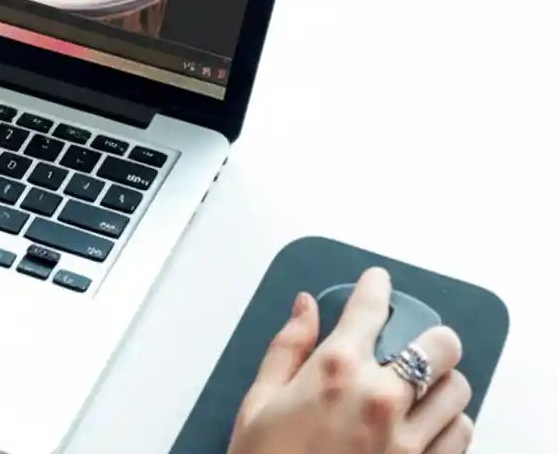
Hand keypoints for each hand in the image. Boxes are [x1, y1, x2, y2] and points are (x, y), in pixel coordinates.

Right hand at [229, 268, 474, 453]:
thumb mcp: (257, 403)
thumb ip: (286, 349)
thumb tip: (304, 308)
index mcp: (335, 370)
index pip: (371, 307)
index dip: (377, 286)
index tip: (378, 283)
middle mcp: (380, 397)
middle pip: (440, 345)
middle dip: (428, 338)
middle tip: (411, 344)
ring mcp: (409, 438)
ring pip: (458, 391)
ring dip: (441, 384)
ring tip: (419, 390)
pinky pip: (462, 434)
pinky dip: (450, 424)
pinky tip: (426, 426)